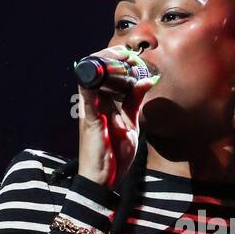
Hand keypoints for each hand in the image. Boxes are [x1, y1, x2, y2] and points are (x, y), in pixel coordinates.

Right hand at [76, 46, 158, 189]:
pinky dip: (97, 79)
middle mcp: (93, 102)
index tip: (134, 57)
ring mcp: (89, 108)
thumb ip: (134, 102)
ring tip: (124, 57)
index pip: (105, 73)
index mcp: (103, 102)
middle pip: (97, 69)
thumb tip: (146, 81)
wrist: (103, 179)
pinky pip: (88, 93)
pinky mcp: (89, 118)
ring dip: (107, 62)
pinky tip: (110, 71)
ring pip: (91, 75)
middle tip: (131, 55)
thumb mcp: (130, 124)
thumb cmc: (113, 153)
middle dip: (112, 56)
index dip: (117, 60)